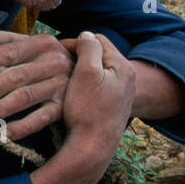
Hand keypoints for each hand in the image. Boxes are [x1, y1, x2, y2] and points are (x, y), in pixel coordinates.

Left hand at [0, 31, 74, 140]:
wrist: (86, 78)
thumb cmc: (47, 60)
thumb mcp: (31, 44)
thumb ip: (5, 41)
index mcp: (42, 43)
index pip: (8, 52)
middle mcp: (53, 62)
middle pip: (13, 76)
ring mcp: (60, 85)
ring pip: (23, 98)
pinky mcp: (63, 107)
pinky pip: (38, 119)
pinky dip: (19, 127)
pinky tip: (1, 132)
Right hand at [61, 30, 134, 155]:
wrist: (92, 149)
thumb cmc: (87, 110)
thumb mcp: (86, 73)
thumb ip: (88, 48)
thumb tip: (86, 34)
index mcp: (123, 67)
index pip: (98, 41)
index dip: (76, 42)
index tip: (57, 49)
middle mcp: (127, 80)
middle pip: (100, 57)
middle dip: (79, 55)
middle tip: (59, 61)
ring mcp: (121, 95)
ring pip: (99, 72)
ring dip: (82, 71)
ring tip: (64, 75)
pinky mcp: (113, 108)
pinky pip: (98, 88)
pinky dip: (86, 85)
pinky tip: (72, 93)